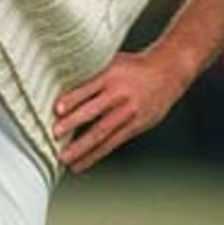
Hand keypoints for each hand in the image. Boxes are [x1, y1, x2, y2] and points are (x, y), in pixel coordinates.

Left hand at [53, 48, 188, 173]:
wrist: (168, 72)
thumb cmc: (133, 67)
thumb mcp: (112, 60)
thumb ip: (90, 72)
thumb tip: (57, 82)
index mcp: (111, 75)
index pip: (88, 87)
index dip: (72, 98)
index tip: (56, 109)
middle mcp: (120, 94)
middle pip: (94, 111)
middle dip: (73, 123)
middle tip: (55, 134)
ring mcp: (128, 112)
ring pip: (103, 132)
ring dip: (82, 147)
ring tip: (64, 159)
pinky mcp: (135, 126)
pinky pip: (112, 143)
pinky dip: (95, 155)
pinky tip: (80, 164)